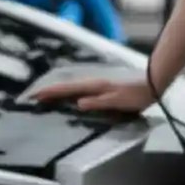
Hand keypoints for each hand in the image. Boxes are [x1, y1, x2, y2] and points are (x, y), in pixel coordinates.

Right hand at [30, 77, 154, 112]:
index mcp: (93, 85)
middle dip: (48, 89)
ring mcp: (96, 81)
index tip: (34, 96)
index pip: (66, 88)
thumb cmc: (136, 94)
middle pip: (65, 84)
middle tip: (33, 96)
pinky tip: (67, 95)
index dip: (50, 92)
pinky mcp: (100, 84)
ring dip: (57, 89)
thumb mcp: (117, 101)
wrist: (152, 82)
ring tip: (44, 96)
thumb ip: (97, 102)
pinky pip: (78, 86)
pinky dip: (67, 90)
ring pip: (71, 85)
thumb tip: (77, 103)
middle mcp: (92, 81)